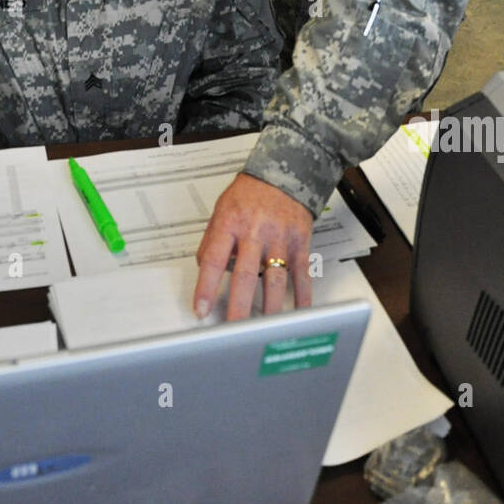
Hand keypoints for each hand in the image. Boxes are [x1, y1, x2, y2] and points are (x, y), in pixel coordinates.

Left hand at [194, 173, 313, 320]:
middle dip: (239, 306)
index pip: (214, 259)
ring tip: (264, 330)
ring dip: (270, 307)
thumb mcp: (221, 210)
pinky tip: (299, 312)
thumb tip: (205, 269)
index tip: (201, 309)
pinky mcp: (300, 242)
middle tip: (234, 330)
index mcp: (230, 223)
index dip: (206, 287)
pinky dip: (302, 295)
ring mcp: (280, 238)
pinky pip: (302, 273)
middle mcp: (255, 231)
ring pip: (275, 278)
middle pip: (246, 274)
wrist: (283, 172)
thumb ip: (213, 240)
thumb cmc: (249, 193)